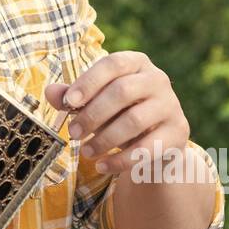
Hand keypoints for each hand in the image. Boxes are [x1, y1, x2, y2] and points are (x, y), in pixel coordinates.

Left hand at [44, 51, 189, 175]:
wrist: (155, 141)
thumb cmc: (119, 113)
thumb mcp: (96, 102)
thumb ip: (74, 97)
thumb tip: (50, 92)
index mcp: (136, 63)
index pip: (112, 64)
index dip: (89, 82)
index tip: (69, 102)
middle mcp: (157, 79)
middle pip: (123, 92)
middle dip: (93, 114)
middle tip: (73, 133)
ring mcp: (171, 105)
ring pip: (134, 120)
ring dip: (105, 139)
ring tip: (85, 152)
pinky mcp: (178, 132)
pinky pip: (147, 147)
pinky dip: (121, 159)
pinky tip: (102, 166)